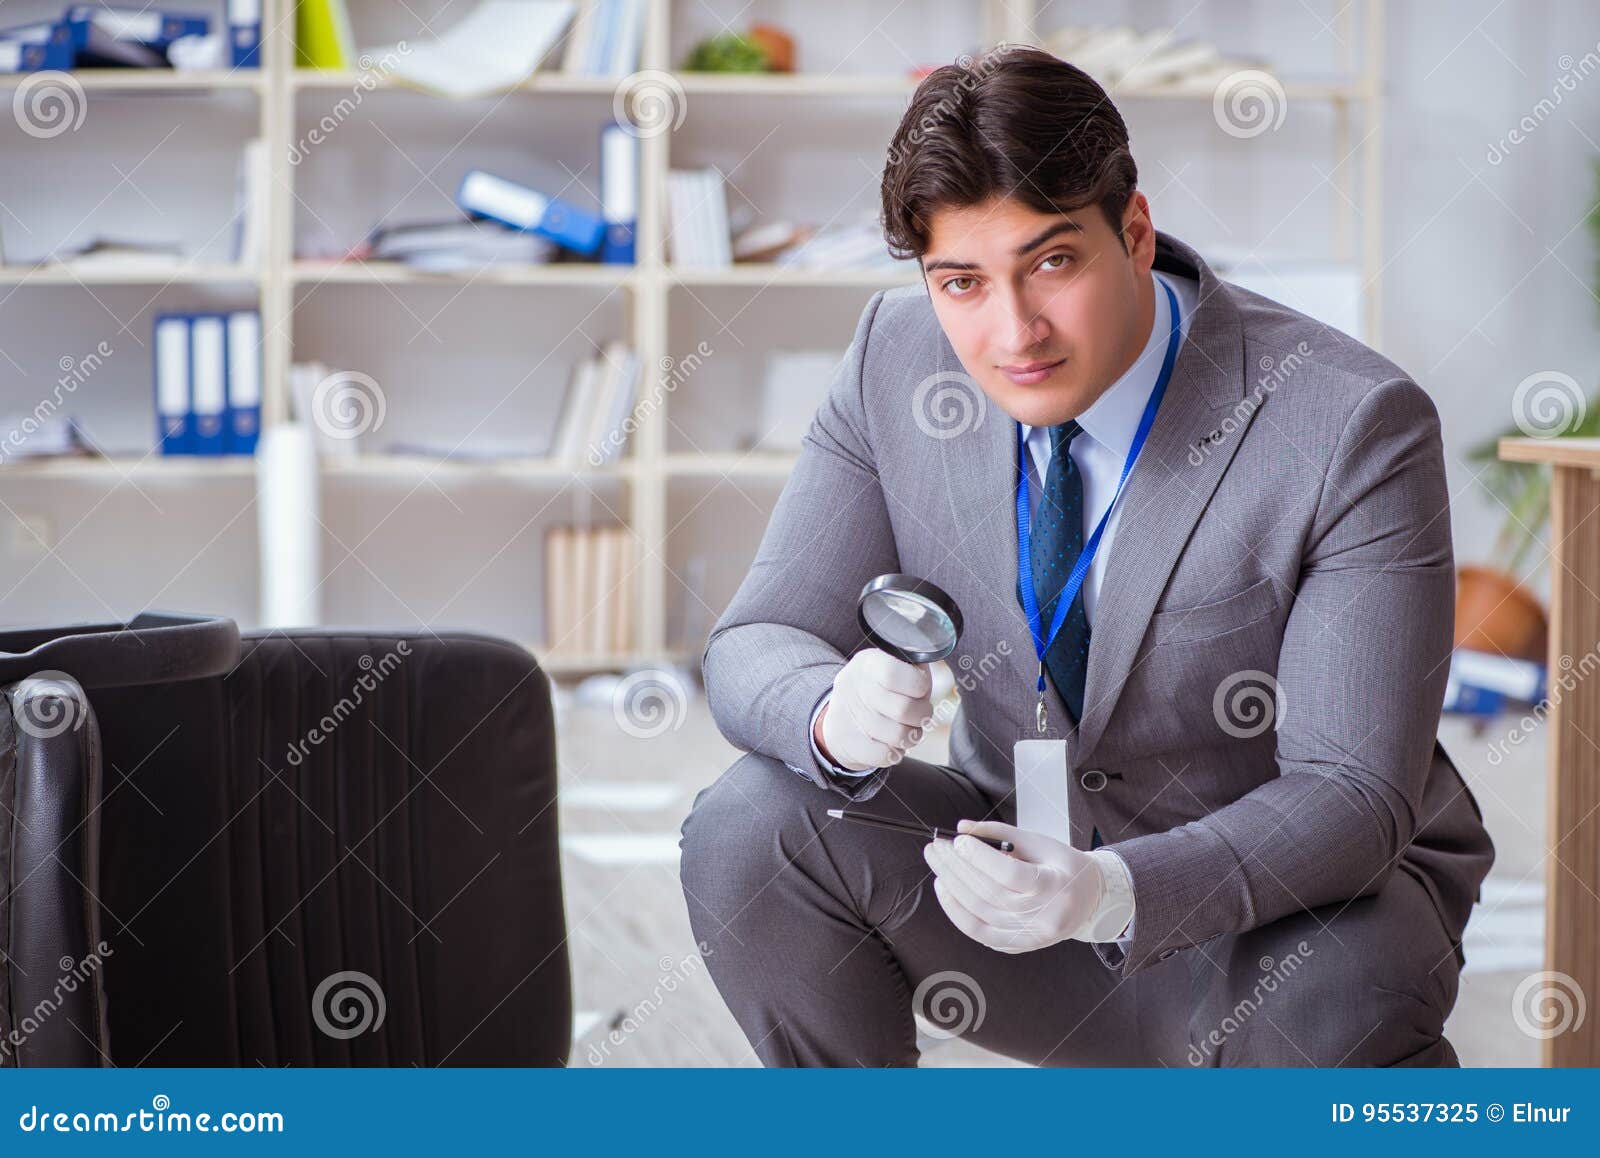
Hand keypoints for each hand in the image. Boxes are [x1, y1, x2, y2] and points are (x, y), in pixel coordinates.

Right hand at [814, 649, 933, 771]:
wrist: (841, 716)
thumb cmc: (881, 688)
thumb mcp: (894, 665)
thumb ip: (913, 666)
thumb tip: (926, 672)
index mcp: (868, 663)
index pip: (893, 674)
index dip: (918, 685)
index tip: (922, 689)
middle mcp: (853, 688)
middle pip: (903, 709)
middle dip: (922, 714)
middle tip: (921, 712)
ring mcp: (847, 717)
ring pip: (898, 736)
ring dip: (912, 735)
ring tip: (908, 728)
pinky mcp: (847, 743)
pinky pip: (886, 755)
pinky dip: (896, 751)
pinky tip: (892, 742)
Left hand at [923, 819, 1103, 952]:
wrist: (1089, 900)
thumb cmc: (1063, 866)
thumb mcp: (1039, 842)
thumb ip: (1001, 833)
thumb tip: (962, 829)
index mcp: (1055, 885)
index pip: (1012, 874)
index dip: (981, 858)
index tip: (959, 840)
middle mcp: (1044, 916)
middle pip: (989, 893)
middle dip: (956, 868)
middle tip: (936, 847)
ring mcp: (1031, 936)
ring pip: (979, 913)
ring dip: (952, 887)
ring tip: (937, 865)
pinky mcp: (1018, 945)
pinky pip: (979, 932)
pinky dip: (956, 912)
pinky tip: (945, 890)